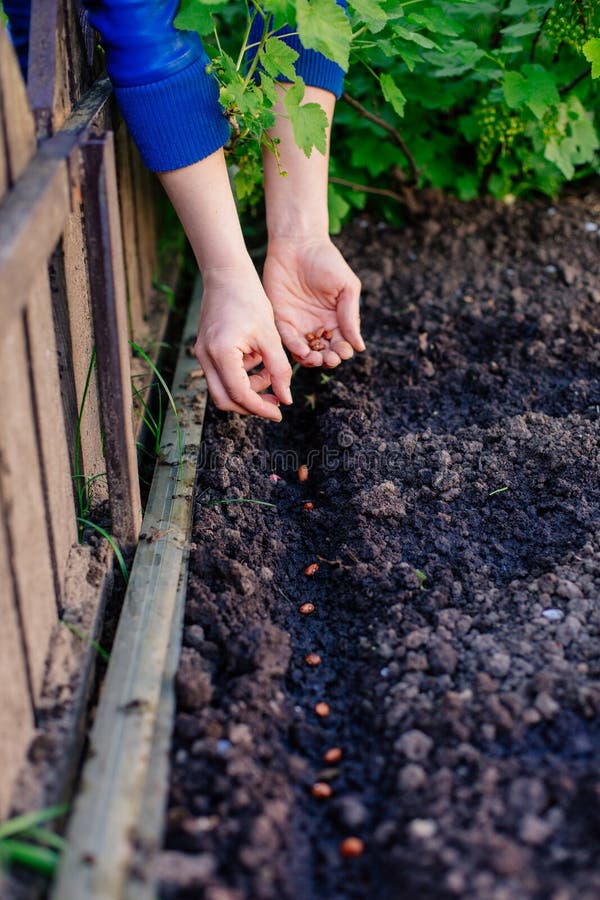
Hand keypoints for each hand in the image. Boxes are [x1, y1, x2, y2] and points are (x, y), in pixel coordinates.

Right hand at [194, 265, 292, 420]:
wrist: (227, 273)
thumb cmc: (250, 298)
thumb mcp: (270, 336)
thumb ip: (279, 369)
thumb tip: (286, 399)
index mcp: (221, 353)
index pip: (240, 394)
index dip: (261, 408)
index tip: (280, 412)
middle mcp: (205, 357)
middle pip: (225, 399)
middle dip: (251, 405)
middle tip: (275, 402)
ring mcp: (202, 354)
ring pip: (223, 389)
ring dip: (248, 389)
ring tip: (271, 374)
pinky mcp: (205, 349)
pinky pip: (222, 374)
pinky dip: (241, 376)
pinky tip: (260, 363)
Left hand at [263, 237, 363, 367]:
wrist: (298, 243)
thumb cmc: (327, 261)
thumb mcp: (346, 287)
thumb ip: (351, 316)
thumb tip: (359, 346)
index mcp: (336, 320)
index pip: (341, 344)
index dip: (343, 352)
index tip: (344, 351)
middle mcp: (317, 326)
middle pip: (323, 352)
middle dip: (327, 360)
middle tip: (329, 358)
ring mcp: (299, 324)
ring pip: (305, 352)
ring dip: (311, 360)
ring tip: (315, 358)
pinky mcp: (281, 319)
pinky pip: (287, 340)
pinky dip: (295, 348)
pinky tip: (302, 350)